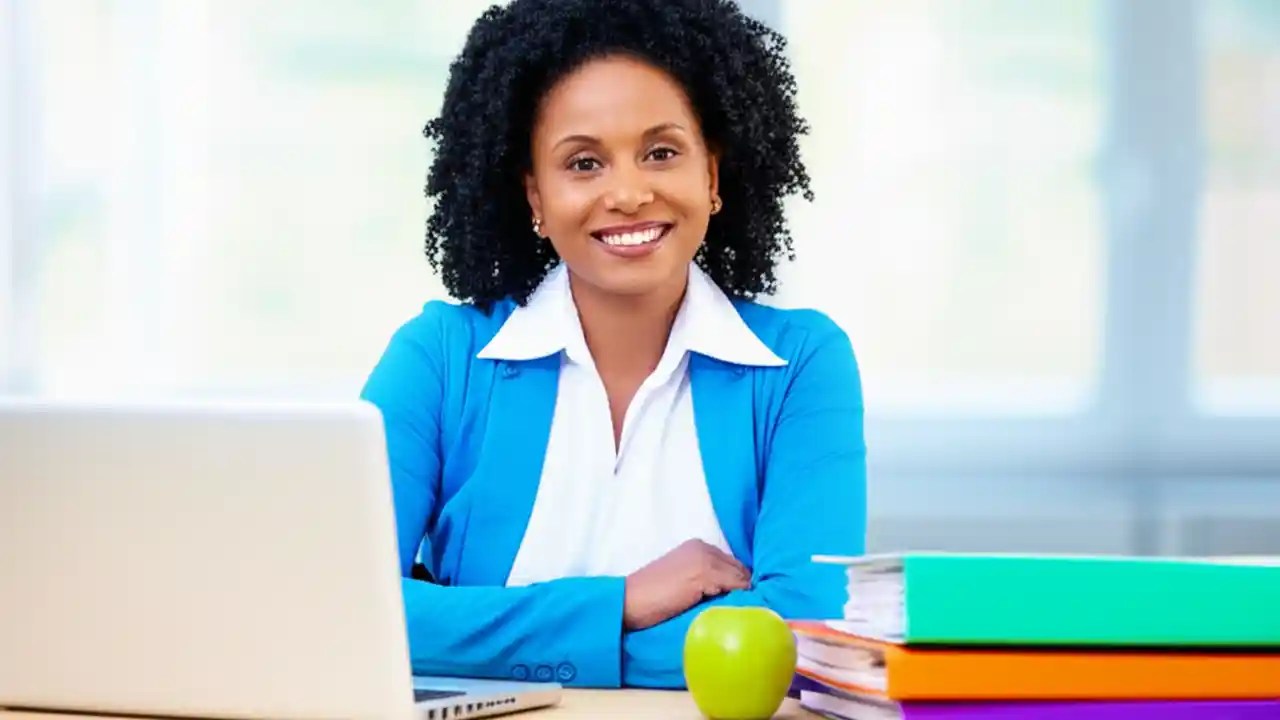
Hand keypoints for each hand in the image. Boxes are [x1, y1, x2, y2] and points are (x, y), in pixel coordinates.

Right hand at [622, 539, 751, 630]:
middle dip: (743, 589)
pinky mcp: (704, 573)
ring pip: (741, 578)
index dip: (739, 583)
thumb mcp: (683, 581)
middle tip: (743, 609)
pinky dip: (739, 599)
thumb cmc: (652, 597)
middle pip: (741, 569)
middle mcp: (703, 548)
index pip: (733, 564)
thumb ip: (705, 580)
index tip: (741, 601)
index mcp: (697, 547)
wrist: (629, 601)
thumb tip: (735, 594)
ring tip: (739, 613)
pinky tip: (731, 612)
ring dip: (742, 596)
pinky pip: (736, 586)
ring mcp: (704, 559)